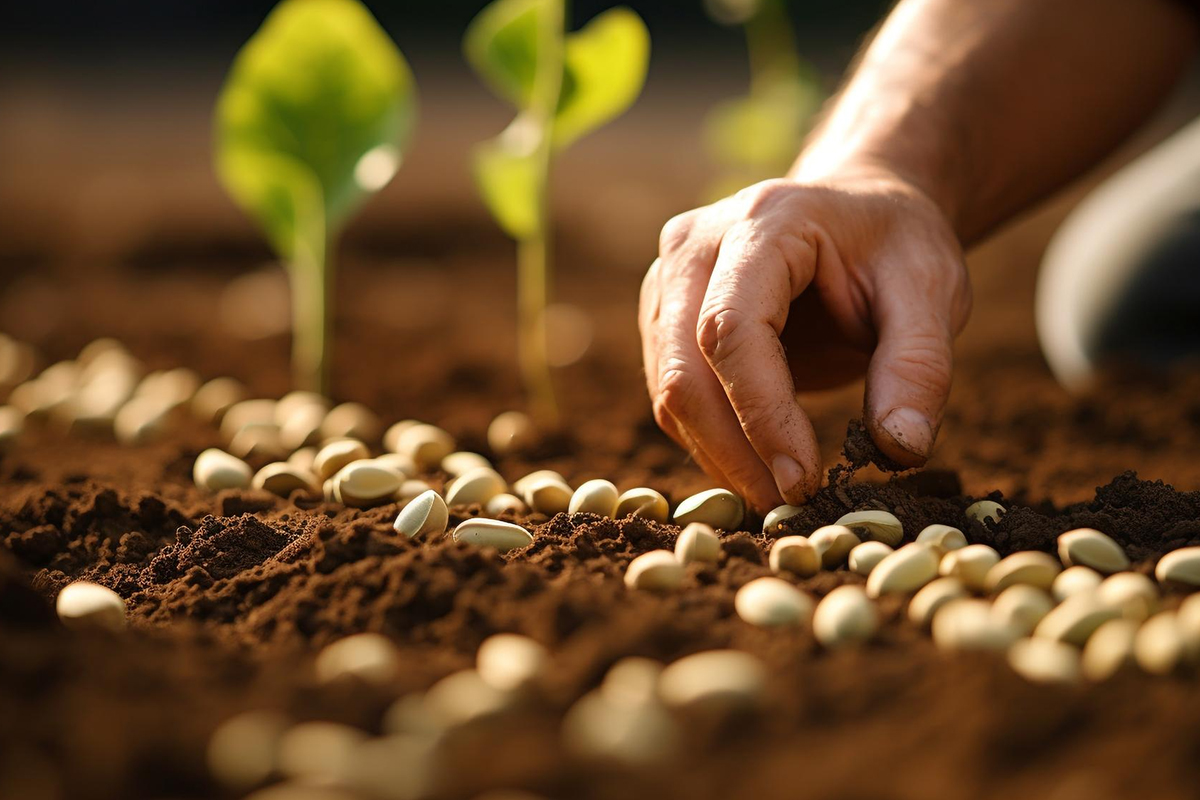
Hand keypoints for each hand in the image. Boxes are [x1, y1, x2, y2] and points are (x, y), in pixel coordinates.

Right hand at [639, 169, 970, 511]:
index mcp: (763, 222)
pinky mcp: (662, 319)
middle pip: (683, 368)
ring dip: (719, 456)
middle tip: (789, 508)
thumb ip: (920, 365)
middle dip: (732, 451)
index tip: (804, 481)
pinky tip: (759, 465)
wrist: (857, 214)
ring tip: (781, 494)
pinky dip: (712, 443)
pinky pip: (672, 397)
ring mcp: (667, 282)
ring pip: (669, 392)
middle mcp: (693, 245)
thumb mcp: (933, 290)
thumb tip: (899, 450)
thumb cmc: (894, 247)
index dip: (761, 413)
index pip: (732, 329)